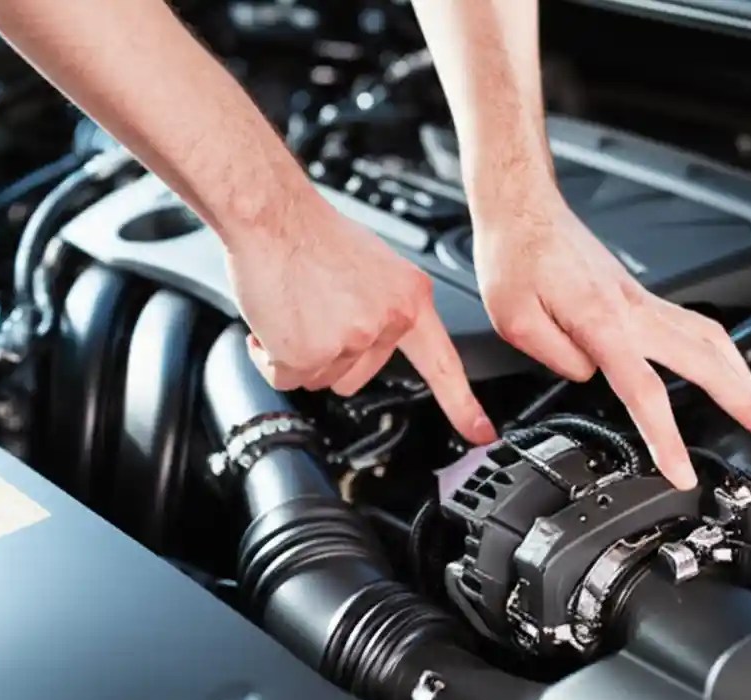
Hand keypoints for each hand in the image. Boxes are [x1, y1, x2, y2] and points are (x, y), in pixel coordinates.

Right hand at [225, 196, 495, 445]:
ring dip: (299, 354)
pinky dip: (270, 356)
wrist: (271, 214)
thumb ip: (384, 307)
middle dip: (329, 355)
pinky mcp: (309, 352)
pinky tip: (273, 319)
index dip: (462, 404)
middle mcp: (387, 321)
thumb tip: (373, 339)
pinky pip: (286, 378)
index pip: (444, 362)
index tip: (480, 433)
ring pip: (321, 379)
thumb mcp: (374, 267)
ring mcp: (351, 340)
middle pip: (357, 377)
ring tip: (294, 308)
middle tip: (312, 311)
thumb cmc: (311, 234)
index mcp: (411, 298)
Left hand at [473, 191, 750, 488]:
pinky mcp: (641, 297)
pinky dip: (722, 352)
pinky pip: (695, 325)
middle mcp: (633, 309)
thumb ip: (556, 356)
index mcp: (602, 320)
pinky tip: (728, 369)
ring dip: (744, 376)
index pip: (644, 390)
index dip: (666, 437)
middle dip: (748, 400)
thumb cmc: (515, 255)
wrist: (524, 209)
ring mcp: (643, 300)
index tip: (682, 472)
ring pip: (711, 338)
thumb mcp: (514, 318)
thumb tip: (589, 376)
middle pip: (707, 361)